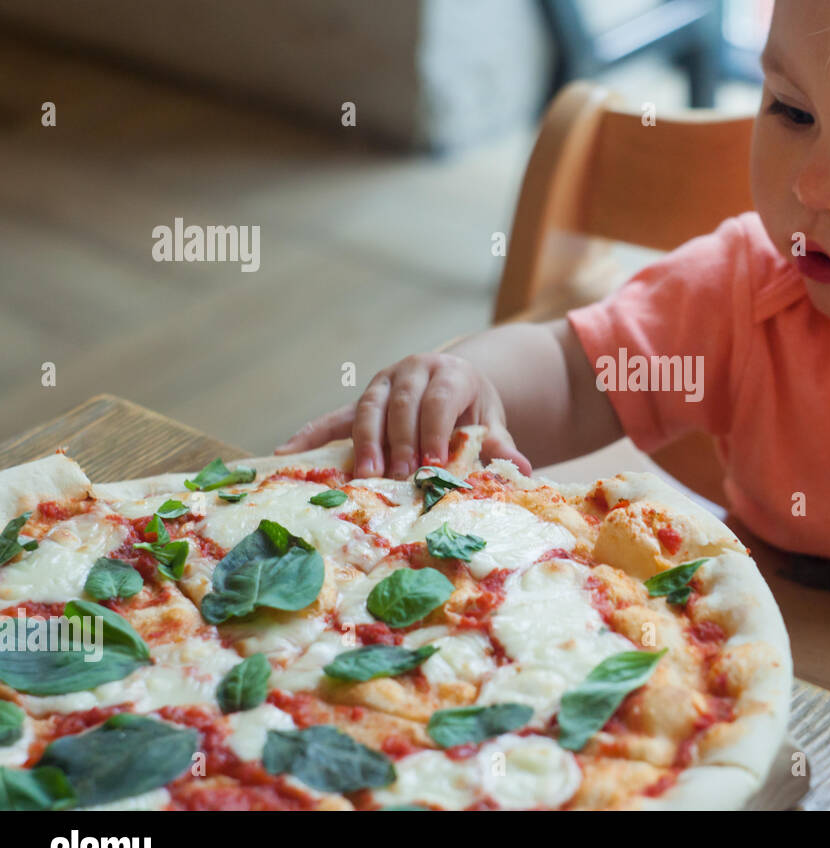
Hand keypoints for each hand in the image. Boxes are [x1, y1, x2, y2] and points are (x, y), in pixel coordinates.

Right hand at [274, 352, 531, 478]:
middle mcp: (414, 370)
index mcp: (451, 373)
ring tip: (366, 475)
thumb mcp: (490, 422)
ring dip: (365, 442)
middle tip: (400, 477)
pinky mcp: (360, 399)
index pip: (440, 400)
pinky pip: (333, 416)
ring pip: (369, 408)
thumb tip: (524, 467)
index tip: (433, 464)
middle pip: (401, 404)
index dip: (435, 431)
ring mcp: (382, 382)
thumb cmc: (473, 410)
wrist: (457, 384)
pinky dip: (310, 433)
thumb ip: (500, 444)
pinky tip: (286, 452)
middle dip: (400, 441)